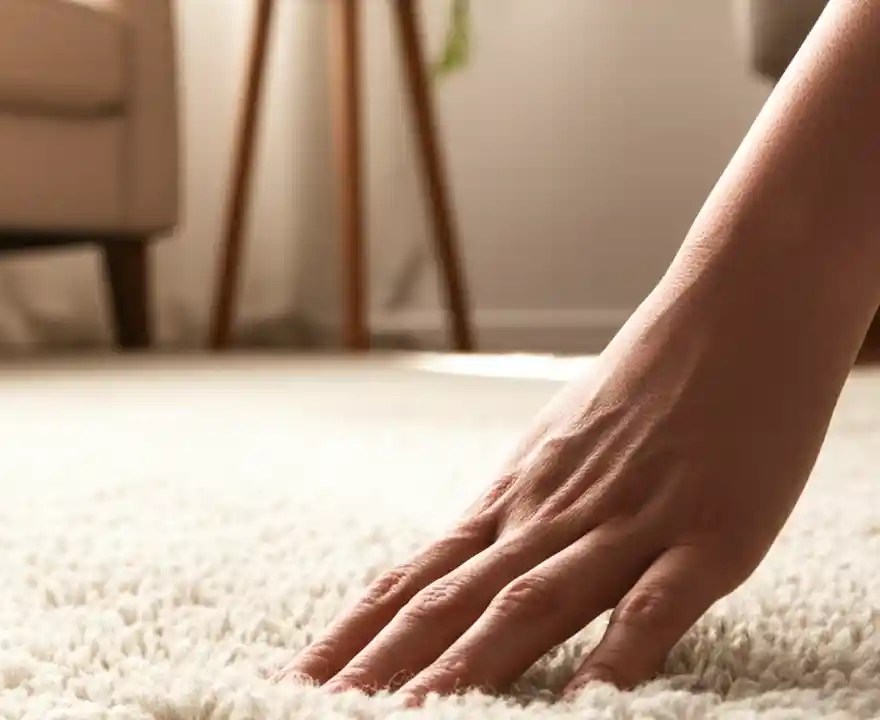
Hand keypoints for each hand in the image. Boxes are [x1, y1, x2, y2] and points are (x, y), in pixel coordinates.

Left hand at [279, 296, 852, 702]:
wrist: (737, 308)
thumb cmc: (647, 386)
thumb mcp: (557, 451)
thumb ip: (514, 517)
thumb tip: (459, 565)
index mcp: (511, 501)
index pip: (414, 580)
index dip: (356, 635)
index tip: (303, 680)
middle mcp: (547, 517)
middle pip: (449, 602)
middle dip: (382, 665)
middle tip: (322, 711)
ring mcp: (623, 525)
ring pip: (528, 605)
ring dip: (464, 668)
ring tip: (409, 719)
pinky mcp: (708, 535)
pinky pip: (653, 606)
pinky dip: (614, 658)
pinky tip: (582, 708)